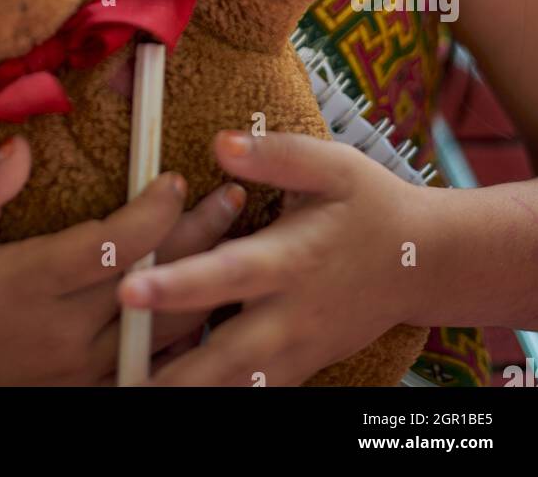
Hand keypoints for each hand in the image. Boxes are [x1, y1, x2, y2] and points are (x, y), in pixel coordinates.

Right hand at [0, 135, 245, 385]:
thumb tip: (22, 145)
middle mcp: (64, 330)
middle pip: (153, 280)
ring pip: (164, 328)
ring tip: (232, 243)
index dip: (153, 211)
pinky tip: (205, 303)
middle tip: (230, 197)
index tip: (173, 179)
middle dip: (199, 234)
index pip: (112, 245)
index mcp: (32, 283)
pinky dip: (183, 335)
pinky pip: (152, 368)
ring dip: (203, 283)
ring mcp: (81, 369)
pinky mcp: (89, 393)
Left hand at [117, 129, 426, 385]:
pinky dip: (215, 396)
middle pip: (224, 352)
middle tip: (115, 376)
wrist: (422, 263)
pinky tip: (168, 394)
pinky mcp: (298, 368)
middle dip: (168, 369)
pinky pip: (251, 392)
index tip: (128, 290)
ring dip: (185, 393)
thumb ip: (276, 155)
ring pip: (235, 386)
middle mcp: (291, 313)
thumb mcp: (334, 166)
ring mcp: (296, 350)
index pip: (228, 274)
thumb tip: (220, 142)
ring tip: (128, 394)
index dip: (178, 283)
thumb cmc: (370, 205)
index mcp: (292, 258)